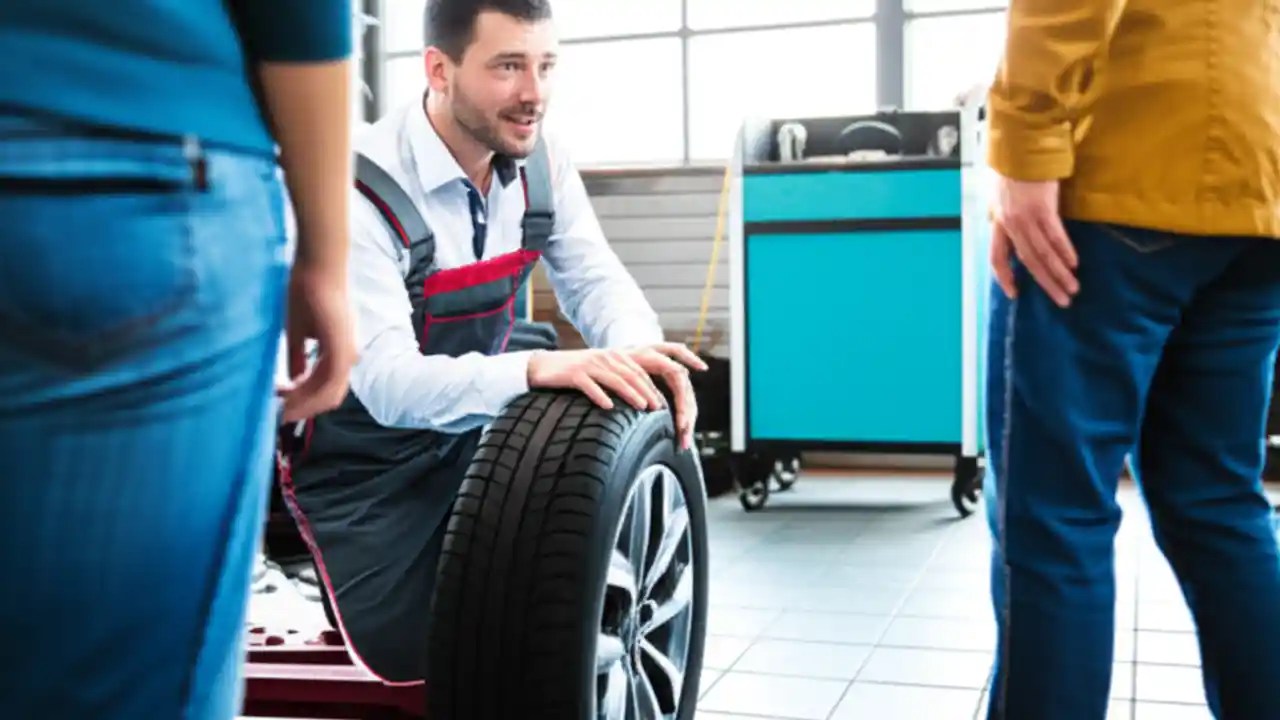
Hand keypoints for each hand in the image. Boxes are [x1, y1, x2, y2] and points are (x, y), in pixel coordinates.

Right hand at [277, 263, 357, 422]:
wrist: (316, 269)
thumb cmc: (305, 293)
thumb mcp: (298, 332)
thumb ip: (298, 357)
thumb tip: (293, 379)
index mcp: (339, 351)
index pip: (325, 386)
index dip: (305, 400)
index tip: (281, 404)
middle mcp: (347, 356)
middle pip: (328, 395)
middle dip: (303, 407)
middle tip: (279, 414)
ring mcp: (347, 354)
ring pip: (328, 393)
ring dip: (304, 405)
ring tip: (281, 410)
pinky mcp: (342, 350)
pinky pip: (329, 383)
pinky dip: (310, 395)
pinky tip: (290, 400)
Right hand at [527, 343, 707, 449]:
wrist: (544, 368)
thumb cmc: (577, 375)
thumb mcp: (602, 373)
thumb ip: (623, 379)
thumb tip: (647, 397)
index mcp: (617, 357)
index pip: (645, 369)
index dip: (659, 381)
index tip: (675, 395)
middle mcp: (607, 358)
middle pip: (634, 374)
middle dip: (650, 391)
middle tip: (661, 410)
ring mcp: (591, 365)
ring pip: (616, 379)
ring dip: (631, 393)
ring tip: (643, 408)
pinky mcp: (574, 374)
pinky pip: (590, 385)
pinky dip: (600, 396)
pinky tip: (608, 407)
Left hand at [991, 177, 1078, 306]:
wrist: (1021, 147)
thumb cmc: (1014, 170)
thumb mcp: (1001, 197)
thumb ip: (1007, 216)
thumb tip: (1016, 234)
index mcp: (998, 223)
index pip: (997, 258)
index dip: (1004, 278)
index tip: (1014, 294)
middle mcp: (1010, 224)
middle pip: (1027, 261)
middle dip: (1045, 283)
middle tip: (1061, 300)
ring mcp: (1026, 217)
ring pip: (1042, 253)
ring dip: (1059, 273)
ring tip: (1072, 288)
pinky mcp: (1043, 208)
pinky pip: (1055, 236)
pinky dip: (1065, 251)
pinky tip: (1073, 264)